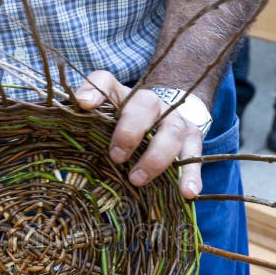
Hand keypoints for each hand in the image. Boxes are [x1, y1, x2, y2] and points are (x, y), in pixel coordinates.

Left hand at [74, 70, 202, 199]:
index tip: (85, 105)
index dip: (95, 90)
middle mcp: (152, 103)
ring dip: (155, 158)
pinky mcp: (192, 140)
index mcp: (124, 96)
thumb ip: (90, 110)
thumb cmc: (127, 122)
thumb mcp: (107, 117)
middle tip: (116, 157)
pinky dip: (191, 175)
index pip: (106, 82)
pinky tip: (188, 192)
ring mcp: (175, 121)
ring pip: (171, 133)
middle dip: (129, 132)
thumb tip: (82, 103)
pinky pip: (194, 156)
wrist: (167, 117)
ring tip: (137, 180)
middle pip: (145, 106)